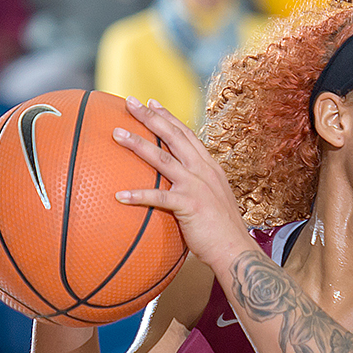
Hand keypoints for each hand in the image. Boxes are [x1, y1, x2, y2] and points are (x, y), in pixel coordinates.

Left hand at [112, 98, 252, 272]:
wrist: (235, 250)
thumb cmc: (221, 231)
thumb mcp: (212, 201)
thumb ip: (196, 189)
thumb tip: (175, 189)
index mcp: (209, 167)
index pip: (186, 134)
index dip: (168, 117)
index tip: (151, 104)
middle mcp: (203, 170)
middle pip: (173, 136)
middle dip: (150, 117)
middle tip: (130, 103)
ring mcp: (196, 186)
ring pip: (162, 158)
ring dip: (137, 144)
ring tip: (117, 133)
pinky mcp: (190, 204)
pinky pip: (158, 197)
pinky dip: (138, 195)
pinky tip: (119, 196)